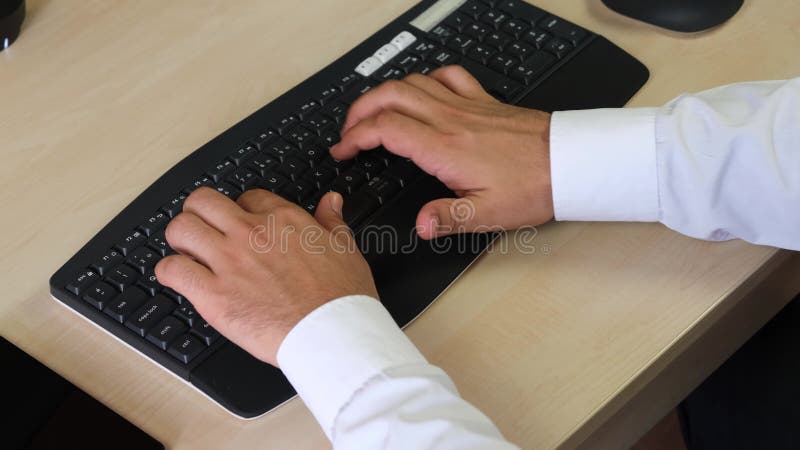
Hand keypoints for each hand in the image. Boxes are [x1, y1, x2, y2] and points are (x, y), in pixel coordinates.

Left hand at [154, 188, 377, 365]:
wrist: (332, 334)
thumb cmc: (341, 297)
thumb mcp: (346, 248)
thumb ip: (332, 221)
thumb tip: (331, 202)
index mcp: (283, 220)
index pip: (247, 197)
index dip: (241, 210)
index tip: (242, 225)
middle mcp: (250, 233)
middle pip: (202, 202)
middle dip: (199, 213)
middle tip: (204, 230)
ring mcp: (228, 262)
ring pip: (180, 229)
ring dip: (180, 239)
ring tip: (188, 253)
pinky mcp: (212, 294)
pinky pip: (171, 270)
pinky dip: (169, 273)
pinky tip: (179, 279)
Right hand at [332, 66, 552, 238]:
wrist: (569, 162)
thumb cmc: (533, 186)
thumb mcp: (488, 214)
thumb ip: (447, 218)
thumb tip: (419, 225)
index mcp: (444, 148)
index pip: (385, 129)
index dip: (355, 137)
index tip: (342, 150)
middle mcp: (451, 119)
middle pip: (390, 96)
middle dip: (359, 110)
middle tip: (348, 130)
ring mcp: (466, 105)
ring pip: (412, 82)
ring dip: (384, 93)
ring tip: (372, 111)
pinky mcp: (483, 101)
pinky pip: (448, 75)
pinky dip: (426, 78)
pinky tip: (422, 90)